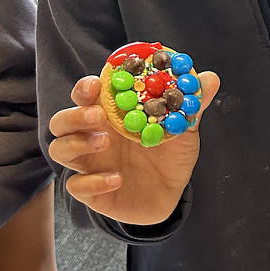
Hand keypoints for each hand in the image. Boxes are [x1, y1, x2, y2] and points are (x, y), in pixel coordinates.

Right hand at [47, 71, 219, 225]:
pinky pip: (76, 186)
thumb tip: (210, 77)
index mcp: (112, 115)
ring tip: (104, 143)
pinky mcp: (91, 191)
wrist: (171, 193)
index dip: (85, 88)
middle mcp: (94, 136)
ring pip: (59, 149)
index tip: (95, 84)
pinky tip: (116, 178)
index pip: (86, 95)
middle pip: (62, 121)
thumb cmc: (170, 153)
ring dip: (76, 143)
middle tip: (98, 116)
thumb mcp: (184, 128)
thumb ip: (193, 104)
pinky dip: (93, 181)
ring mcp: (89, 164)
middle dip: (74, 115)